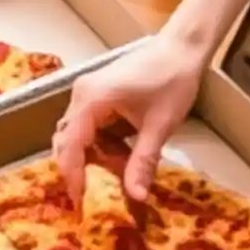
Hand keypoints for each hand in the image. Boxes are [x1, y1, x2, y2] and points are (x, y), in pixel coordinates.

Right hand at [53, 34, 204, 202]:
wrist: (182, 48)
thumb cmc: (173, 80)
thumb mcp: (160, 126)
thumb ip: (143, 162)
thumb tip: (136, 197)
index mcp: (91, 100)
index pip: (70, 144)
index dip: (72, 175)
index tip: (80, 201)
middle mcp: (81, 96)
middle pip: (67, 141)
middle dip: (80, 168)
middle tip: (95, 195)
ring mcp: (86, 94)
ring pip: (77, 136)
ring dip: (94, 157)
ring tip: (119, 172)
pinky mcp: (95, 95)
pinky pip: (88, 127)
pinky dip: (101, 145)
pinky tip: (123, 154)